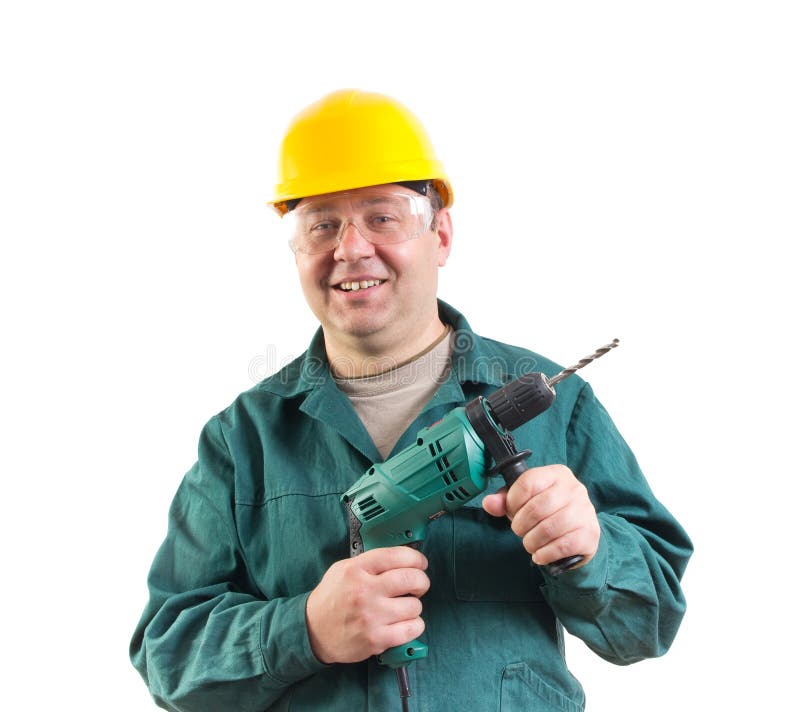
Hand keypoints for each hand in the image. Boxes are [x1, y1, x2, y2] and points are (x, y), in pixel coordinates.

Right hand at [305, 547, 429, 663]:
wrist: (312, 631)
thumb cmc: (331, 598)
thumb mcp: (343, 569)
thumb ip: (369, 561)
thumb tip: (401, 557)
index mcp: (356, 570)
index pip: (396, 555)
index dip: (415, 558)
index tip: (420, 563)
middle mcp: (364, 591)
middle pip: (412, 579)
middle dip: (421, 581)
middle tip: (417, 585)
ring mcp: (371, 616)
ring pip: (415, 606)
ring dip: (414, 606)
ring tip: (404, 607)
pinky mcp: (376, 639)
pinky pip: (412, 629)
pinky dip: (414, 625)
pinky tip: (405, 622)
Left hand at [482, 465, 600, 569]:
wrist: (579, 534)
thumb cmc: (548, 513)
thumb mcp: (525, 502)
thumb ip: (504, 501)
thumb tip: (488, 503)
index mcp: (557, 474)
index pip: (527, 482)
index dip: (512, 501)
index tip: (511, 512)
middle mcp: (574, 488)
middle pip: (537, 508)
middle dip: (520, 525)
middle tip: (519, 531)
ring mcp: (585, 511)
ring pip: (549, 528)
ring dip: (531, 542)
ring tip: (529, 544)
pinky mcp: (590, 534)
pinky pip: (562, 546)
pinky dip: (545, 554)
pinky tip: (540, 555)